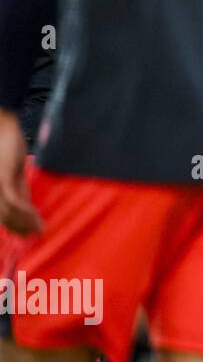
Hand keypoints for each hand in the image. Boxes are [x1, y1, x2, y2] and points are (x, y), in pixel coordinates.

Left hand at [0, 110, 37, 234]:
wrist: (3, 127)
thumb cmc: (8, 146)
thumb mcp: (15, 173)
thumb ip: (19, 190)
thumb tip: (27, 208)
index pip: (1, 215)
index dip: (15, 226)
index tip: (29, 233)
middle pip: (3, 217)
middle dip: (21, 227)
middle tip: (37, 233)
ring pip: (8, 212)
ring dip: (25, 222)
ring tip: (40, 226)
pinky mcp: (1, 180)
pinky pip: (13, 202)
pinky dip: (25, 211)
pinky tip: (35, 215)